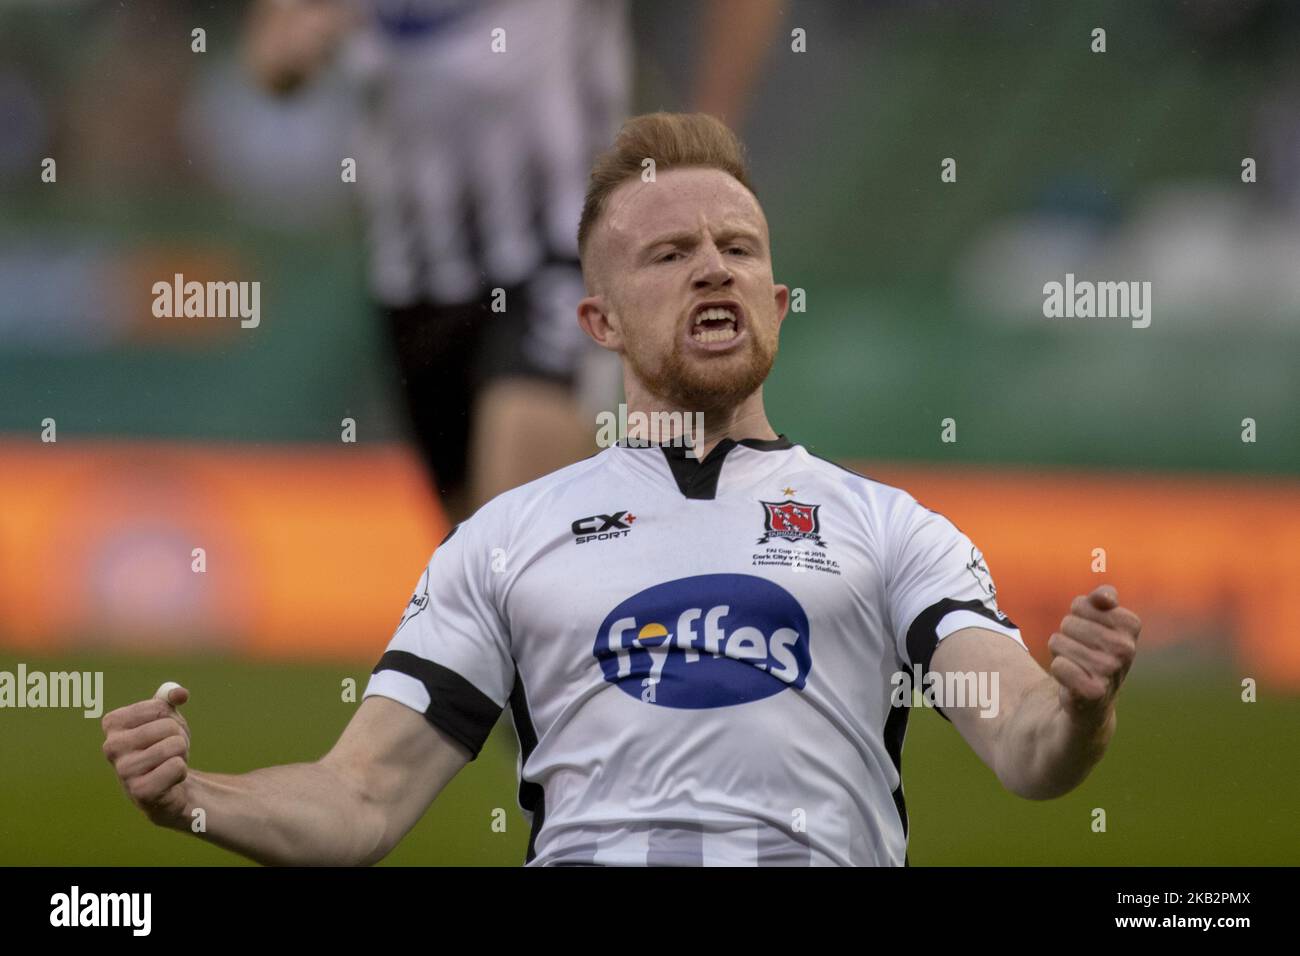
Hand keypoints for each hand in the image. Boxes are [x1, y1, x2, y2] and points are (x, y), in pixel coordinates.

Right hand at [101, 684, 192, 829]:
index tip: (161, 732)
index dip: (170, 717)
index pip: (158, 707)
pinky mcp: (139, 791)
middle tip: (168, 751)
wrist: (166, 784)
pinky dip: (181, 772)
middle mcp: (111, 746)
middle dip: (178, 737)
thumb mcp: (167, 715)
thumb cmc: (162, 744)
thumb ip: (171, 697)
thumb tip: (180, 694)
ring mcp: (123, 771)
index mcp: (113, 723)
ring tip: (168, 764)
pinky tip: (168, 780)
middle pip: (168, 726)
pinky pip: (177, 767)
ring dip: (181, 754)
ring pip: (175, 746)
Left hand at [1048, 586, 1141, 725]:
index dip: (1075, 617)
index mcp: (1130, 626)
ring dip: (1061, 654)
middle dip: (1065, 636)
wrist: (1092, 700)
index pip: (1081, 604)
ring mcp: (1111, 671)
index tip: (1087, 633)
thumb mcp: (1098, 619)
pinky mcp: (1095, 692)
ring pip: (1059, 642)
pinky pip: (1059, 666)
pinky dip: (1058, 670)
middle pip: (1068, 623)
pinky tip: (1071, 682)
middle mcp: (1126, 648)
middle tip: (1079, 653)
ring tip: (1076, 666)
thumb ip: (1101, 598)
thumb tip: (1105, 597)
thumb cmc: (1092, 651)